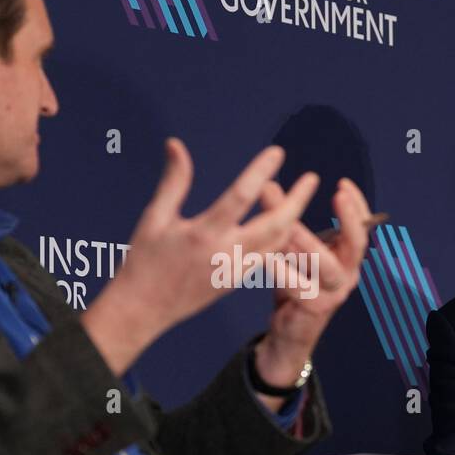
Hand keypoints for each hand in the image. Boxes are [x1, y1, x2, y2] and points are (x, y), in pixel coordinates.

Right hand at [81, 138, 317, 374]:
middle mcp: (224, 253)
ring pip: (277, 244)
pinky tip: (287, 224)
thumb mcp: (155, 217)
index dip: (261, 172)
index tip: (278, 152)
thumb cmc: (144, 260)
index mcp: (202, 233)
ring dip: (293, 219)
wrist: (142, 310)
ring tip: (301, 197)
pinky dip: (281, 240)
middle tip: (312, 179)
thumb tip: (176, 144)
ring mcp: (234, 271)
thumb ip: (174, 181)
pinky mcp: (236, 282)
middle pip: (275, 225)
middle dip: (297, 201)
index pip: (241, 196)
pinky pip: (268, 258)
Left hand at [251, 176, 372, 387]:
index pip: (363, 228)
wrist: (289, 330)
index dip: (357, 206)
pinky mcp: (314, 308)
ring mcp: (334, 293)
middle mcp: (348, 274)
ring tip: (290, 225)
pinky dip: (282, 271)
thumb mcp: (292, 249)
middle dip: (349, 218)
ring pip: (324, 265)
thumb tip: (268, 185)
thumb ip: (284, 220)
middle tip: (337, 195)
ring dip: (307, 243)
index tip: (344, 184)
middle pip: (356, 244)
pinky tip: (266, 258)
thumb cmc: (295, 283)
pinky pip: (299, 286)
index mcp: (348, 258)